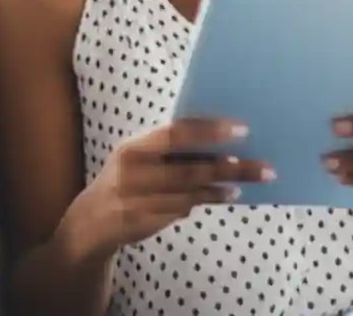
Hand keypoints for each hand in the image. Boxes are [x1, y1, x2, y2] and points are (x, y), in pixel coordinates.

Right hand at [56, 118, 274, 261]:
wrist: (90, 221)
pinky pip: (183, 209)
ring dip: (223, 186)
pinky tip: (229, 195)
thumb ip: (169, 147)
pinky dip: (208, 200)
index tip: (242, 130)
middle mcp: (133, 172)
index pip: (175, 133)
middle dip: (228, 166)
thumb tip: (218, 135)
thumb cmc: (126, 178)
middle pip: (189, 168)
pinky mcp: (143, 222)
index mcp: (134, 147)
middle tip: (262, 164)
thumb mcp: (138, 156)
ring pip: (190, 192)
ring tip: (250, 180)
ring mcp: (137, 200)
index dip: (209, 131)